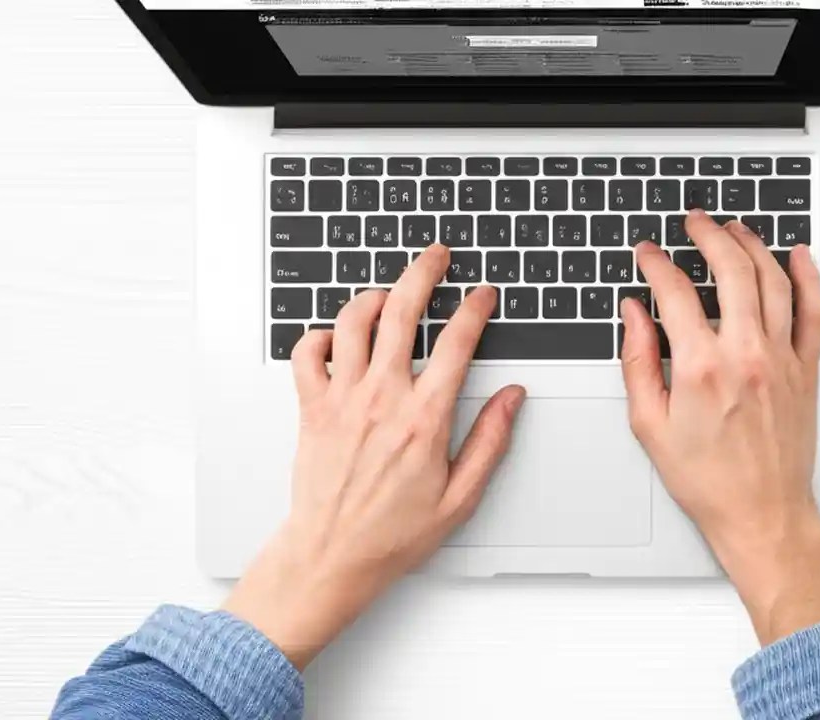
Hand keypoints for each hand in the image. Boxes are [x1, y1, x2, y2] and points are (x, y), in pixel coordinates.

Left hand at [225, 244, 525, 669]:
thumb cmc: (392, 534)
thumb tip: (512, 398)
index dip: (474, 309)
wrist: (331, 557)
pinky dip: (320, 337)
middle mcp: (381, 399)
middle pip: (401, 312)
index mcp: (424, 418)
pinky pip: (306, 354)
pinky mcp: (312, 409)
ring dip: (372, 296)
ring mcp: (342, 399)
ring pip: (351, 322)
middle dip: (423, 273)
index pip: (457, 344)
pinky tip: (336, 339)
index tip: (483, 294)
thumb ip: (490, 441)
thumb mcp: (460, 497)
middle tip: (436, 256)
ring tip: (388, 291)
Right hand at [620, 210, 819, 644]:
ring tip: (734, 229)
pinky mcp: (806, 371)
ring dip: (752, 245)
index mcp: (701, 368)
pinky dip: (808, 277)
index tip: (647, 253)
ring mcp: (782, 359)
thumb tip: (634, 314)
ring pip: (773, 281)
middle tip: (694, 222)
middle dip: (708, 235)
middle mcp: (746, 355)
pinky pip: (814, 312)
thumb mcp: (649, 424)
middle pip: (731, 270)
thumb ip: (638, 361)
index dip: (656, 263)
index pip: (675, 292)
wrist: (761, 513)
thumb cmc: (707, 479)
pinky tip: (797, 257)